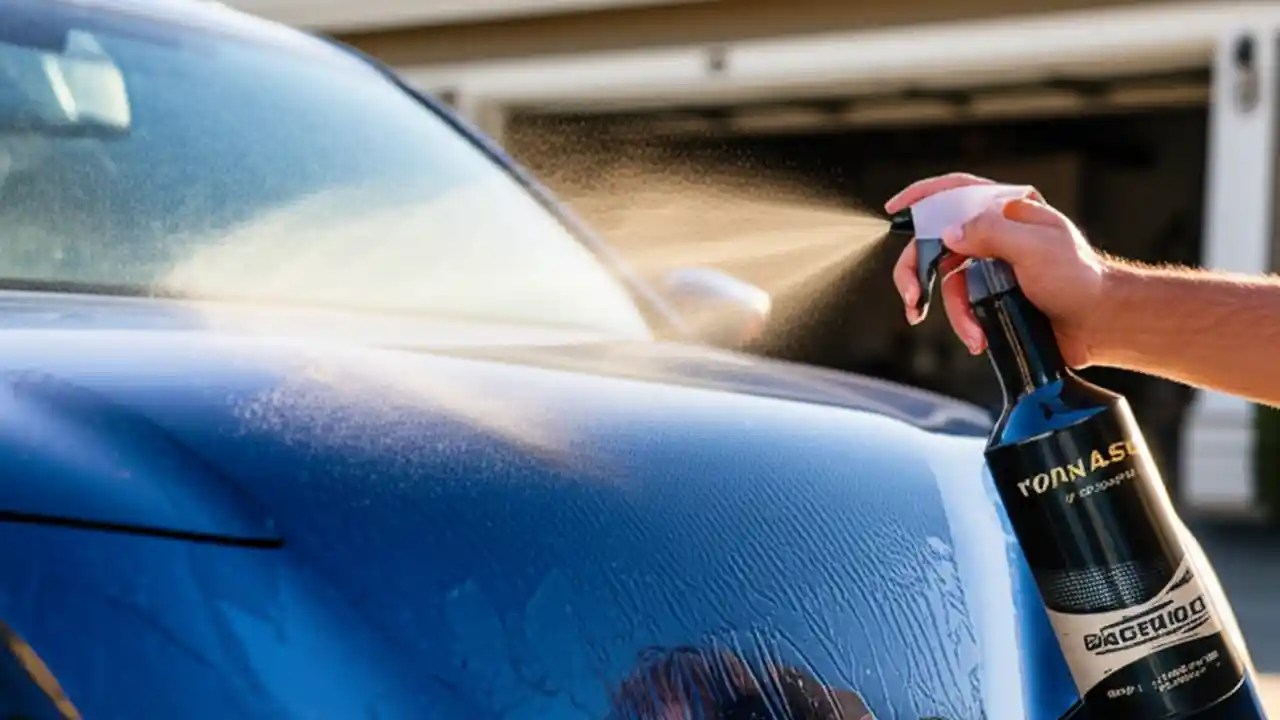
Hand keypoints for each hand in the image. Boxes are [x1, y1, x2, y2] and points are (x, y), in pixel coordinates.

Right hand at [885, 172, 1109, 366]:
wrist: (1100, 323)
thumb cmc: (1079, 278)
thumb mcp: (1035, 247)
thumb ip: (990, 233)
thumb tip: (949, 235)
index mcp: (1007, 209)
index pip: (955, 191)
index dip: (922, 197)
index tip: (894, 210)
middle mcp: (996, 234)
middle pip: (937, 243)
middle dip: (918, 271)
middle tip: (912, 297)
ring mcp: (992, 265)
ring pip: (947, 282)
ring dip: (953, 312)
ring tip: (971, 334)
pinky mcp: (993, 295)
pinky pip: (963, 306)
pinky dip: (966, 325)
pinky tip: (979, 339)